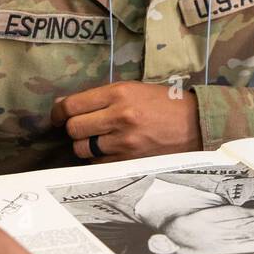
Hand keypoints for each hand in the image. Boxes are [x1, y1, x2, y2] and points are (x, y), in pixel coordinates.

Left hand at [51, 81, 202, 160]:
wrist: (196, 124)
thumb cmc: (164, 104)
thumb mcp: (134, 89)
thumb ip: (100, 97)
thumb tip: (63, 105)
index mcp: (120, 93)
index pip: (72, 105)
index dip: (58, 112)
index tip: (57, 116)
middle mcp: (119, 117)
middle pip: (73, 129)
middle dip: (74, 129)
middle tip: (83, 128)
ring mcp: (124, 142)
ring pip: (83, 149)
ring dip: (85, 145)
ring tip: (98, 140)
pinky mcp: (130, 161)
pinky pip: (98, 163)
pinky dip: (98, 158)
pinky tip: (110, 151)